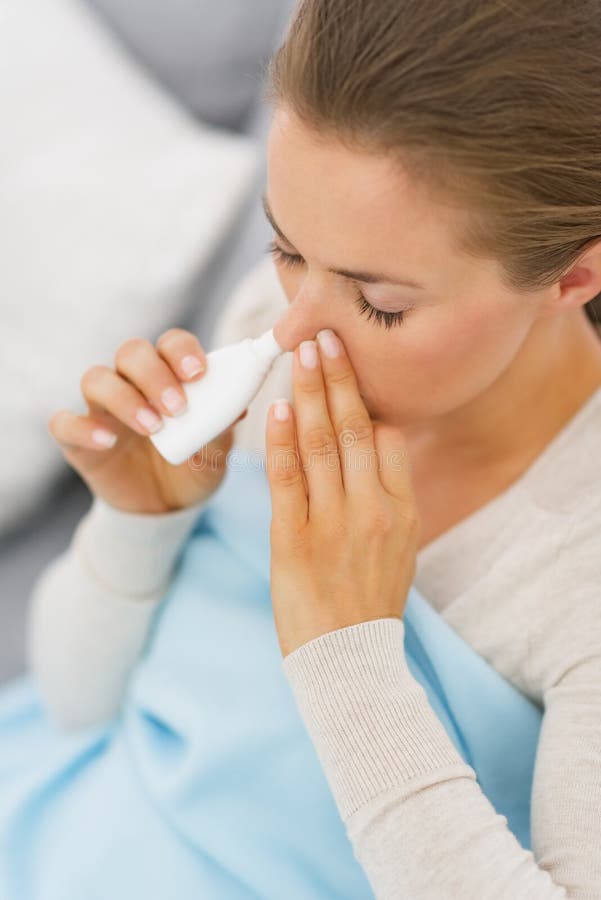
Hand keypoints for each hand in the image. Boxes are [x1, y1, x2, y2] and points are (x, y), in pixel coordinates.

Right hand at [48, 328, 246, 513]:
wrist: (167, 509)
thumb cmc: (193, 467)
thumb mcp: (215, 453)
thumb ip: (221, 428)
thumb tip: (238, 407)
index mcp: (169, 375)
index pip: (170, 343)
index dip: (182, 351)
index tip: (199, 373)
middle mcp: (132, 383)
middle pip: (131, 352)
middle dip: (154, 374)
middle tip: (178, 407)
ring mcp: (102, 409)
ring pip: (96, 379)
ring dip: (124, 398)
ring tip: (153, 428)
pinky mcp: (78, 439)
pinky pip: (64, 422)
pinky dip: (82, 428)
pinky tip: (108, 441)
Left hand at [265, 328, 418, 658]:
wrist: (347, 662)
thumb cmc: (369, 602)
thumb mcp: (399, 548)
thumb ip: (388, 496)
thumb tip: (372, 444)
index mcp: (402, 511)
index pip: (387, 439)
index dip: (366, 397)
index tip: (347, 366)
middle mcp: (373, 510)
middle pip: (355, 428)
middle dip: (338, 377)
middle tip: (325, 335)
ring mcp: (334, 524)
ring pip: (322, 443)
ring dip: (311, 393)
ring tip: (301, 353)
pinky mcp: (294, 541)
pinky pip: (288, 478)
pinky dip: (282, 440)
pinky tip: (280, 407)